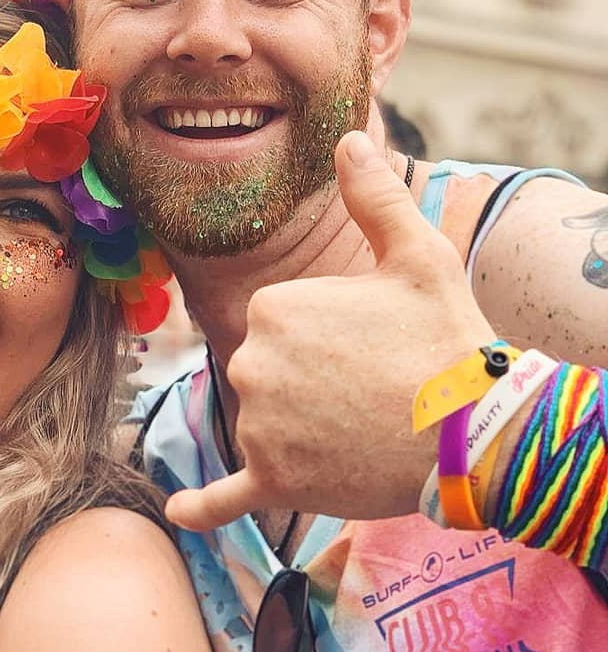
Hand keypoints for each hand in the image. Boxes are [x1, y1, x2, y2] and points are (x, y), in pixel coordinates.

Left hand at [166, 131, 497, 531]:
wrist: (474, 429)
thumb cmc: (445, 337)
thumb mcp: (418, 253)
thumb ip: (375, 198)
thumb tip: (347, 139)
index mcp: (271, 307)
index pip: (279, 321)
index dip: (328, 333)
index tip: (370, 342)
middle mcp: (249, 365)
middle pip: (267, 371)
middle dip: (311, 380)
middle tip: (372, 386)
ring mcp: (259, 427)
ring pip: (267, 424)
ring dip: (303, 429)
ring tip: (362, 427)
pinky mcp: (274, 481)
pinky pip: (225, 497)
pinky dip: (204, 507)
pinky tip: (177, 511)